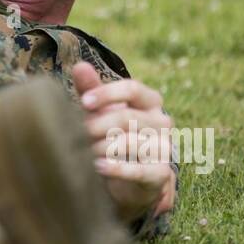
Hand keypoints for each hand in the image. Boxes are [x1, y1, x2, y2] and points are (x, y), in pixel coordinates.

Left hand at [73, 62, 176, 224]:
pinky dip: (118, 169)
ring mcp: (164, 148)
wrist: (125, 177)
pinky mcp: (161, 174)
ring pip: (133, 143)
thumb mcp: (99, 111)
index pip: (132, 88)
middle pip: (129, 117)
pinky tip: (98, 166)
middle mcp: (162, 122)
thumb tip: (79, 66)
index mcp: (150, 101)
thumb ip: (90, 89)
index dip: (107, 94)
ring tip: (84, 150)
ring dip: (103, 146)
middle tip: (78, 132)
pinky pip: (141, 170)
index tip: (84, 102)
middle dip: (99, 124)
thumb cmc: (111, 133)